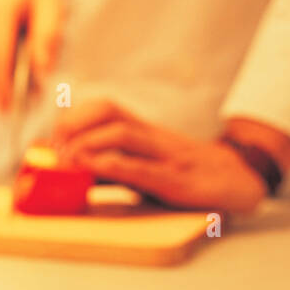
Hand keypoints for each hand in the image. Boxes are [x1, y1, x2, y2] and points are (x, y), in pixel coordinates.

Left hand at [53, 100, 268, 212]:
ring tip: (68, 158)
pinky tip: (95, 169)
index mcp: (144, 131)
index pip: (105, 108)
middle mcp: (153, 137)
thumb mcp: (146, 166)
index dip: (74, 116)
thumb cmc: (185, 174)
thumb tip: (69, 172)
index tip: (50, 136)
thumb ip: (111, 168)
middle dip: (75, 124)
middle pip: (109, 111)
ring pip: (124, 134)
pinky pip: (144, 168)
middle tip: (54, 147)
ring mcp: (166, 156)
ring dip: (89, 143)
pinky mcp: (178, 181)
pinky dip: (115, 166)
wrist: (239, 181)